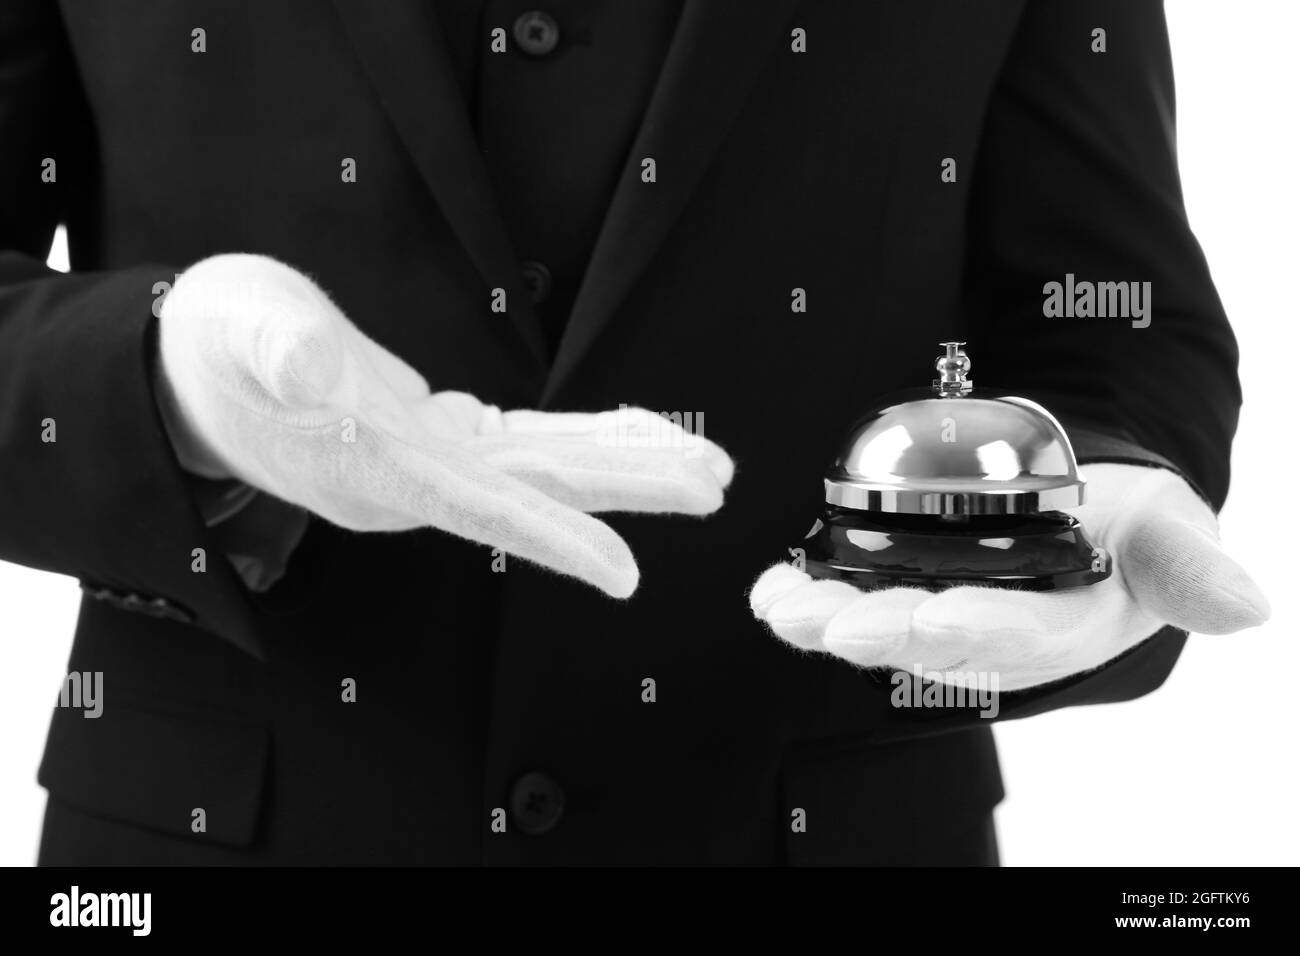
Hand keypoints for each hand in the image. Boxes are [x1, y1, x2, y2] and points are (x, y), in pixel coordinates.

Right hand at [156, 254, 732, 596]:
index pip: (481, 510)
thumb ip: (277, 350)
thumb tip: (312, 368)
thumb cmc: (214, 350)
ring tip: (703, 463)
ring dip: (627, 463)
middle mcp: (419, 481)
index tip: (622, 572)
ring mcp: (435, 461)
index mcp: (376, 470)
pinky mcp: (443, 433)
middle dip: (629, 487)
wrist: (194, 374)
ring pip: (547, 468)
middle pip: (541, 491)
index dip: (552, 539)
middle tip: (715, 484)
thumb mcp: (237, 331)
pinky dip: (586, 434)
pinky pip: (530, 443)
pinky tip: (636, 429)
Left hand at [749, 463, 1268, 690]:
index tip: (940, 619)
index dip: (981, 631)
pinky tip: (769, 586)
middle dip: (881, 633)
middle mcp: (992, 631)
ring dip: (823, 619)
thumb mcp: (1170, 532)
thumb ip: (1191, 568)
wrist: (1087, 515)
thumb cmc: (1130, 529)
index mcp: (1062, 627)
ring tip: (782, 607)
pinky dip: (801, 592)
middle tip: (835, 624)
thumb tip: (1246, 608)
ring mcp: (939, 611)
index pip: (1023, 636)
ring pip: (877, 625)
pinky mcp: (900, 587)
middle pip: (932, 640)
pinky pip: (846, 595)